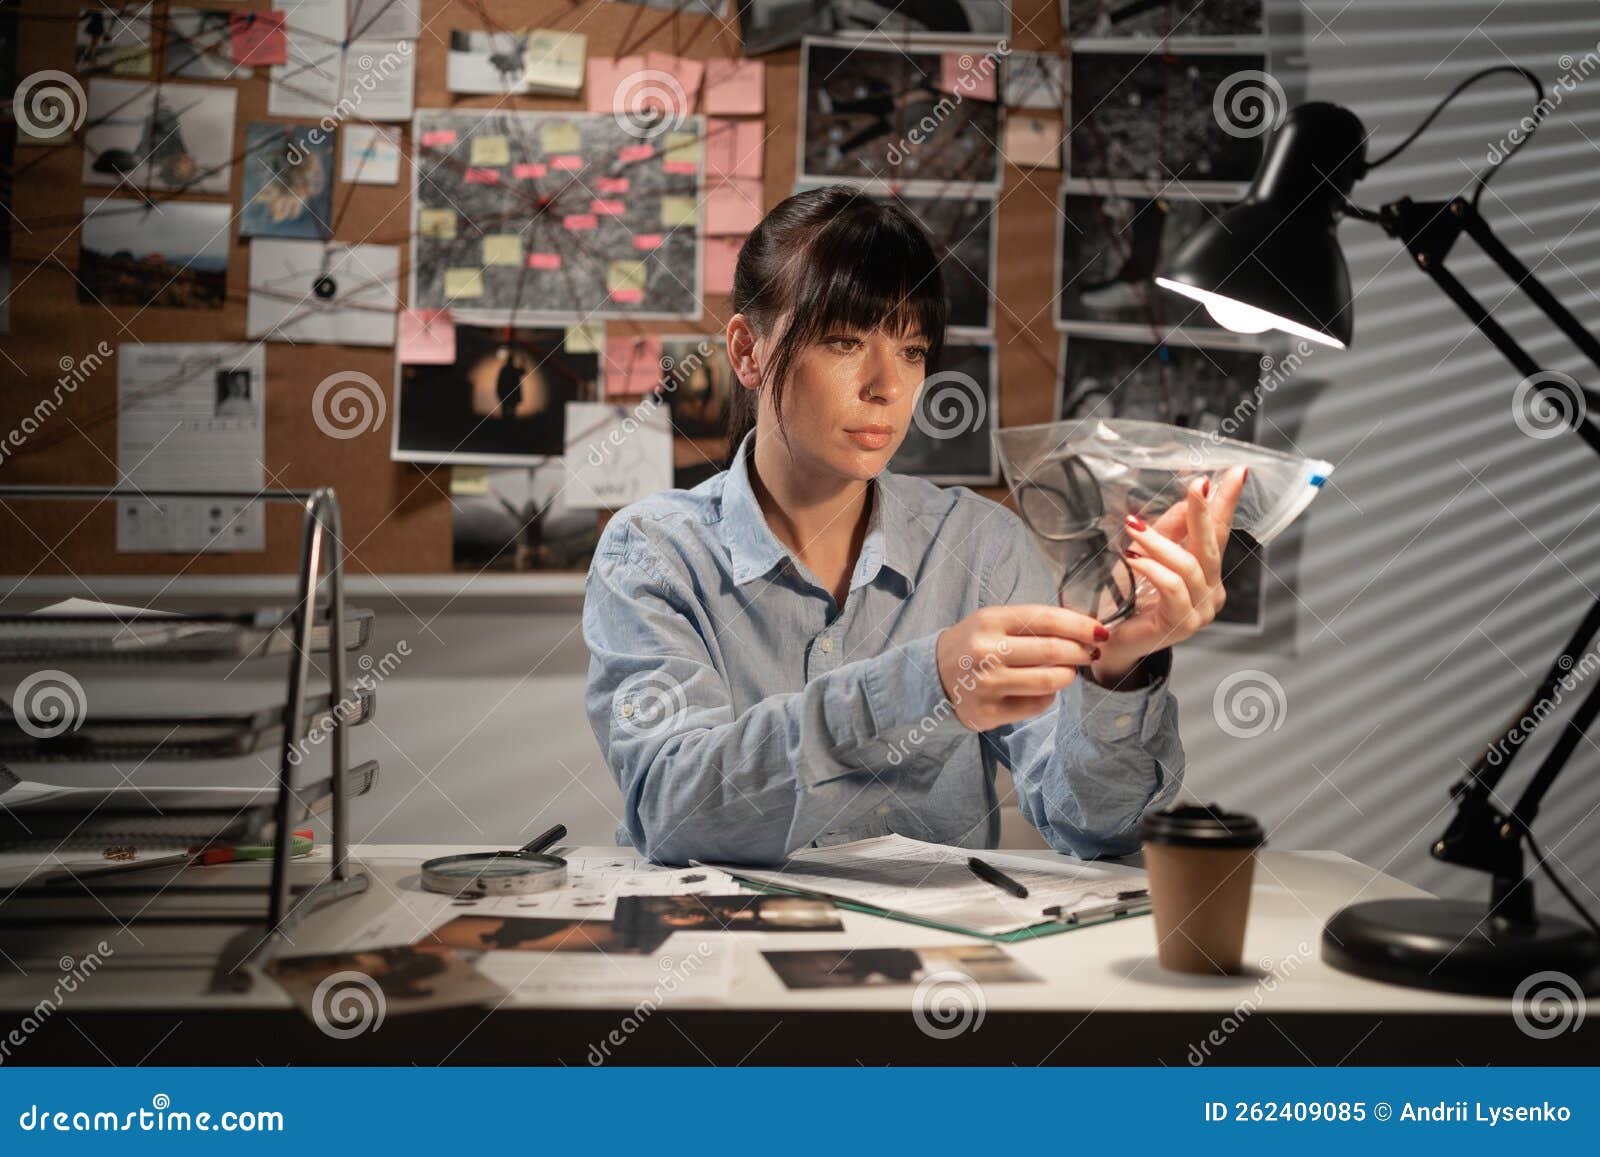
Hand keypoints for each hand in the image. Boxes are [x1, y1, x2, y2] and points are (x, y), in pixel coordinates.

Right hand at [936, 604, 1106, 730]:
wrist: (931, 676)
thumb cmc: (974, 645)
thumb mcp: (994, 622)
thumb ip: (1033, 624)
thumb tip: (1085, 628)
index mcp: (989, 621)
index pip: (1045, 620)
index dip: (1079, 625)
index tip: (1100, 630)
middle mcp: (985, 652)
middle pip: (1052, 651)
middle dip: (1081, 652)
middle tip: (1091, 653)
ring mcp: (986, 685)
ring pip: (1049, 682)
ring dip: (1068, 675)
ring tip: (1068, 671)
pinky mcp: (988, 713)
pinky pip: (1037, 705)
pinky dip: (1049, 697)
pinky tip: (1042, 690)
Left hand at [1090, 465, 1247, 684]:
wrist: (1108, 642)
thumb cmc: (1127, 599)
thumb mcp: (1148, 554)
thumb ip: (1169, 529)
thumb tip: (1188, 497)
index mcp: (1208, 574)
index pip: (1220, 532)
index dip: (1227, 502)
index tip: (1237, 471)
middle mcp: (1211, 592)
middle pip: (1211, 545)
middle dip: (1203, 511)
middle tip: (1196, 484)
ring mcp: (1201, 611)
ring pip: (1189, 565)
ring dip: (1160, 542)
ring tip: (1133, 526)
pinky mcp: (1183, 625)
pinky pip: (1172, 587)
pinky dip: (1153, 569)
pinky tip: (1134, 559)